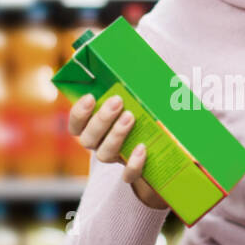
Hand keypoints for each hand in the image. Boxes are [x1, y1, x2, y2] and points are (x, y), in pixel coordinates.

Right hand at [67, 93, 167, 209]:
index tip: (91, 97)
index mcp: (98, 128)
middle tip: (117, 101)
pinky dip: (134, 163)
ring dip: (115, 135)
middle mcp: (102, 145)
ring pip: (104, 154)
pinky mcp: (134, 174)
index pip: (76, 125)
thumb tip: (157, 70)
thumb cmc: (152, 122)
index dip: (79, 113)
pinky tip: (142, 148)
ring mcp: (118, 160)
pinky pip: (128, 175)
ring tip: (130, 117)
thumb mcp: (146, 104)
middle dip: (101, 118)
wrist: (168, 158)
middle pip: (87, 138)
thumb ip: (142, 91)